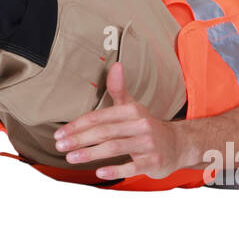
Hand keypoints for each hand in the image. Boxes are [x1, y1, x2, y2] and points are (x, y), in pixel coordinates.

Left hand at [53, 61, 184, 180]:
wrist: (178, 145)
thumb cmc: (146, 126)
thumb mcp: (133, 107)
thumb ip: (119, 89)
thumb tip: (115, 65)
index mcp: (132, 111)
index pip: (99, 117)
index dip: (78, 125)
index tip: (60, 133)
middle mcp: (141, 125)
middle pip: (105, 131)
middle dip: (80, 139)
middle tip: (60, 146)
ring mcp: (148, 144)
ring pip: (115, 148)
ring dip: (91, 153)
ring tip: (71, 158)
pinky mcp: (154, 161)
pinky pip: (132, 167)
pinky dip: (115, 170)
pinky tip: (99, 173)